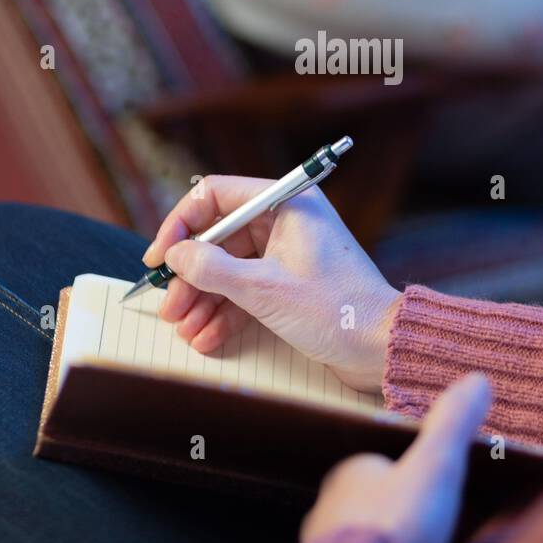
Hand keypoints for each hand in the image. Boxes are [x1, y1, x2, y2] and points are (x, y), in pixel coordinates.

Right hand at [142, 175, 400, 392]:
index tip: (160, 256)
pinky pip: (246, 289)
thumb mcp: (264, 290)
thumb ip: (213, 269)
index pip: (217, 196)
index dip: (182, 224)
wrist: (382, 347)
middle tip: (170, 305)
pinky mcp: (290, 284)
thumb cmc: (337, 310)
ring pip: (229, 267)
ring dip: (203, 298)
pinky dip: (226, 311)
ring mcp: (288, 254)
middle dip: (191, 274)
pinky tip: (206, 337)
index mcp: (287, 203)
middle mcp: (286, 221)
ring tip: (184, 328)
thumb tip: (176, 255)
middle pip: (219, 237)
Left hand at [301, 375, 492, 542]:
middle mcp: (327, 508)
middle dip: (395, 511)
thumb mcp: (435, 465)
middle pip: (368, 503)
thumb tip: (478, 379)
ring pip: (360, 539)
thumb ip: (453, 424)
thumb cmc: (396, 522)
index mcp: (350, 473)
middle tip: (431, 526)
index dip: (410, 474)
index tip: (436, 486)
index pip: (380, 464)